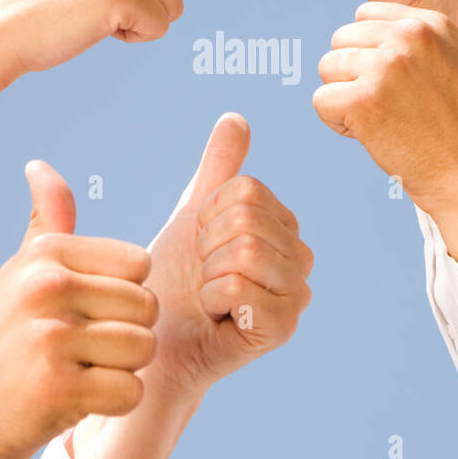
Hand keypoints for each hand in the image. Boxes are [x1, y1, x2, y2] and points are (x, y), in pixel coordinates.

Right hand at [0, 161, 157, 458]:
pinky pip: (132, 391)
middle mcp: (45, 286)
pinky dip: (115, 403)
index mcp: (45, 252)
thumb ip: (46, 222)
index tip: (84, 313)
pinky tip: (77, 400)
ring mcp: (49, 337)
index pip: (140, 264)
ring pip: (146, 348)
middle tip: (82, 351)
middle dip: (129, 335)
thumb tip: (39, 165)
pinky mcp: (58, 389)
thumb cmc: (8, 340)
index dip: (125, 295)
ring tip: (79, 373)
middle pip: (149, 307)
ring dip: (123, 370)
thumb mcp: (21, 273)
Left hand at [68, 114, 312, 458]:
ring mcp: (296, 295)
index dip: (207, 215)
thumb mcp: (193, 214)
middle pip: (247, 220)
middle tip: (202, 274)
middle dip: (205, 246)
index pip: (246, 191)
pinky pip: (241, 289)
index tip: (200, 245)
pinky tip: (216, 315)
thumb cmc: (175, 280)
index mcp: (283, 225)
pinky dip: (212, 300)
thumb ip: (218, 168)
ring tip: (208, 294)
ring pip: (246, 252)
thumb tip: (235, 118)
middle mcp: (300, 258)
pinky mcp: (283, 328)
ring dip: (208, 274)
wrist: (157, 340)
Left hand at [312, 0, 457, 238]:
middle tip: (390, 108)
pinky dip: (338, 124)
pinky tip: (371, 136)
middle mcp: (406, 39)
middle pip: (341, 42)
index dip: (372, 54)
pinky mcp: (364, 102)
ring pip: (327, 69)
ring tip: (382, 121)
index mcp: (430, 23)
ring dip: (344, 99)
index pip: (365, 18)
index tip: (399, 83)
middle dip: (354, 75)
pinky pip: (322, 101)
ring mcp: (384, 69)